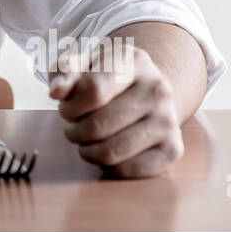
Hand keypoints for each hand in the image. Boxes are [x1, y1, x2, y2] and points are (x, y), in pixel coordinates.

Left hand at [48, 43, 182, 178]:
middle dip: (74, 131)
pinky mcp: (173, 148)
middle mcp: (158, 89)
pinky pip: (129, 170)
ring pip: (111, 152)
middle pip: (98, 126)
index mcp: (135, 61)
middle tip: (74, 127)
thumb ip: (64, 72)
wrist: (147, 90)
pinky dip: (109, 167)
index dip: (70, 107)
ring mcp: (169, 120)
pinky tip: (106, 151)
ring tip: (86, 140)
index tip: (66, 108)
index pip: (93, 91)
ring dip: (87, 151)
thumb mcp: (83, 64)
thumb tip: (56, 92)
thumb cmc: (106, 77)